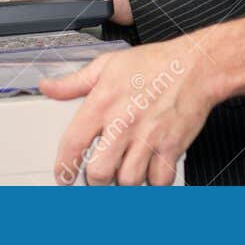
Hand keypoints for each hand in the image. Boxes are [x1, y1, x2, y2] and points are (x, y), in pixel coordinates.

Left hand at [40, 40, 217, 184]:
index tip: (64, 177)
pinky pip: (158, 180)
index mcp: (102, 103)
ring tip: (126, 171)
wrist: (196, 65)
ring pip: (128, 181)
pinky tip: (150, 170)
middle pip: (99, 174)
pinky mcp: (171, 147)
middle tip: (100, 175)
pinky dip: (154, 182)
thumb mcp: (108, 64)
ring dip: (125, 181)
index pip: (72, 145)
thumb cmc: (155, 63)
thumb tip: (47, 87)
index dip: (63, 168)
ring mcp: (148, 137)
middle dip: (96, 180)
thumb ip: (74, 82)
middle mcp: (123, 123)